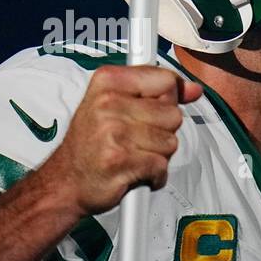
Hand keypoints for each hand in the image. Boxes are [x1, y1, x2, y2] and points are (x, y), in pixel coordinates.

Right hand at [43, 64, 201, 216]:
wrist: (66, 181)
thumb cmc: (91, 144)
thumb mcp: (115, 105)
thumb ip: (157, 93)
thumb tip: (194, 89)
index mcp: (108, 81)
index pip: (165, 80)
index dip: (168, 99)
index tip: (153, 111)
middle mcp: (108, 103)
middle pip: (172, 114)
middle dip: (161, 132)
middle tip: (135, 139)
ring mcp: (114, 132)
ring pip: (170, 142)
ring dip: (157, 155)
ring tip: (133, 155)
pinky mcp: (120, 160)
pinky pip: (161, 165)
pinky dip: (154, 175)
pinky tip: (135, 172)